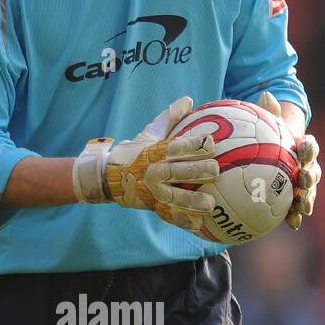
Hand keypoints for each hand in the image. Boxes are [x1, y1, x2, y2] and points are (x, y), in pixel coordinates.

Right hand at [72, 95, 219, 232]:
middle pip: (177, 171)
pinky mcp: (153, 206)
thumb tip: (189, 100)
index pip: (176, 146)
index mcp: (156, 151)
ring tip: (210, 204)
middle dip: (196, 171)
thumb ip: (170, 118)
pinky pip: (168, 215)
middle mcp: (154, 171)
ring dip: (191, 200)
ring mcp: (153, 191)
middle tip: (215, 170)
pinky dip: (182, 220)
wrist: (109, 178)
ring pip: (174, 196)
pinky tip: (197, 224)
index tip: (211, 142)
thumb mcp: (149, 133)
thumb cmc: (135, 153)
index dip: (193, 144)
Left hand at [257, 91, 320, 230]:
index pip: (309, 147)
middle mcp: (306, 166)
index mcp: (303, 148)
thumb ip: (268, 112)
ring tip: (303, 207)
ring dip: (307, 199)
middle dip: (310, 177)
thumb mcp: (266, 123)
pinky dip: (295, 215)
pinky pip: (295, 208)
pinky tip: (292, 224)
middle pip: (313, 171)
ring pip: (308, 192)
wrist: (268, 155)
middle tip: (303, 179)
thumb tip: (266, 95)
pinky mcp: (293, 199)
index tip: (303, 146)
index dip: (309, 148)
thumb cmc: (268, 137)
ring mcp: (301, 185)